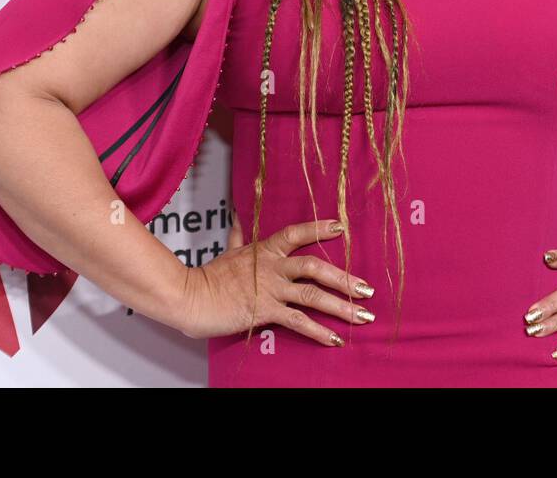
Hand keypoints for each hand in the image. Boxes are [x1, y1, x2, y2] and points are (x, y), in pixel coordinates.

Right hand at [177, 214, 376, 346]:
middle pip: (315, 267)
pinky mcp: (265, 311)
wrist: (189, 297)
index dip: (318, 228)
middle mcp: (272, 267)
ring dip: (341, 306)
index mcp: (265, 250)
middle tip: (367, 289)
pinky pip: (298, 322)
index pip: (296, 234)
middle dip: (344, 278)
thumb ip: (238, 235)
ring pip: (313, 295)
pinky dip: (319, 331)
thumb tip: (238, 216)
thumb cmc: (208, 276)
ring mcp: (270, 289)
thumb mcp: (228, 250)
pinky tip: (335, 339)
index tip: (341, 227)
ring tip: (363, 316)